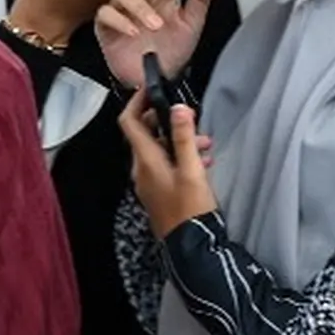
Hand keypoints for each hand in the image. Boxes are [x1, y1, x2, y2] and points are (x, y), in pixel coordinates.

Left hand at [116, 90, 216, 236]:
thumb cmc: (190, 207)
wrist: (191, 247)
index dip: (137, 101)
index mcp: (145, 160)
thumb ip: (184, 137)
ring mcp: (149, 183)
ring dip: (179, 141)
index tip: (152, 88)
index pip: (129, 122)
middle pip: (145, 134)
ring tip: (206, 144)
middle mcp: (141, 170)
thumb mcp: (191, 169)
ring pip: (159, 150)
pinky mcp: (159, 192)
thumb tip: (178, 107)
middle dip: (167, 121)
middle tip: (191, 117)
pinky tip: (202, 161)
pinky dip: (181, 157)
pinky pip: (165, 165)